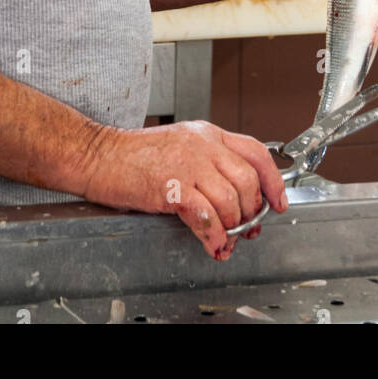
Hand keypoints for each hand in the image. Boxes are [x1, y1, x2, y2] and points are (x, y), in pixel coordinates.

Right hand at [82, 120, 287, 259]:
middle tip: (245, 230)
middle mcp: (203, 145)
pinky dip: (214, 236)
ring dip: (232, 228)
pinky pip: (206, 216)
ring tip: (224, 240)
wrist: (99, 155)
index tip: (278, 203)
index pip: (256, 152)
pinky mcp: (170, 186)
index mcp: (208, 134)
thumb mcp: (181, 146)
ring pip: (231, 200)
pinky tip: (212, 245)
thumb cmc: (134, 156)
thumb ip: (209, 163)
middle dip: (252, 212)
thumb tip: (237, 198)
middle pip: (248, 180)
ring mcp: (187, 163)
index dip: (274, 181)